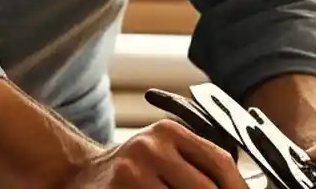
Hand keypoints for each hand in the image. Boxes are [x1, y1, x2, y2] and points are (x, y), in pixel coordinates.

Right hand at [62, 119, 248, 188]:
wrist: (77, 175)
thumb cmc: (131, 169)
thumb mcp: (163, 153)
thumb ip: (196, 164)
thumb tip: (238, 186)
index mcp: (169, 132)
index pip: (219, 161)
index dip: (238, 186)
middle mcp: (151, 147)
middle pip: (204, 188)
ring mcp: (132, 172)